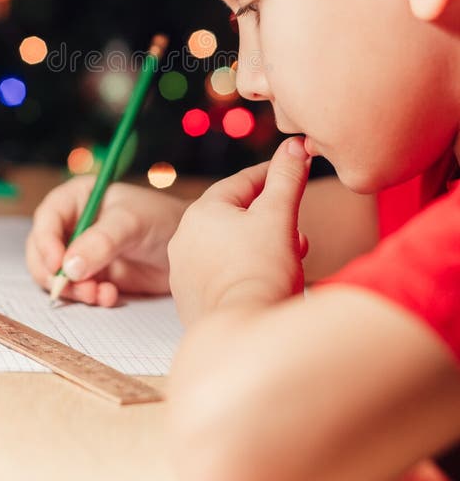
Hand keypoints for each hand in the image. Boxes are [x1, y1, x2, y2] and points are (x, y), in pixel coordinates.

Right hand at [26, 176, 188, 305]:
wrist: (189, 248)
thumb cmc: (162, 220)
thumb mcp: (131, 223)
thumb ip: (101, 242)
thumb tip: (69, 266)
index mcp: (78, 198)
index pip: (47, 218)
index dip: (45, 241)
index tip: (57, 264)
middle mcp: (74, 224)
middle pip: (42, 251)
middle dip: (55, 273)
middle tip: (77, 287)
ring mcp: (81, 252)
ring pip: (56, 276)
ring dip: (72, 290)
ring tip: (98, 294)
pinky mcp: (93, 276)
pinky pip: (77, 291)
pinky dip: (88, 297)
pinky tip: (110, 297)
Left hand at [168, 137, 311, 324]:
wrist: (244, 334)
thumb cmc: (261, 272)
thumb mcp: (279, 215)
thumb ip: (286, 178)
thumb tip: (294, 146)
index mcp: (201, 211)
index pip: (242, 182)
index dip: (273, 174)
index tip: (293, 169)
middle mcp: (184, 238)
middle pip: (234, 216)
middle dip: (270, 218)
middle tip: (297, 224)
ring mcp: (184, 272)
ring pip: (229, 246)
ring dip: (260, 245)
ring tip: (290, 254)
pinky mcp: (190, 300)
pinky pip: (222, 274)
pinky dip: (245, 271)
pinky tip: (266, 280)